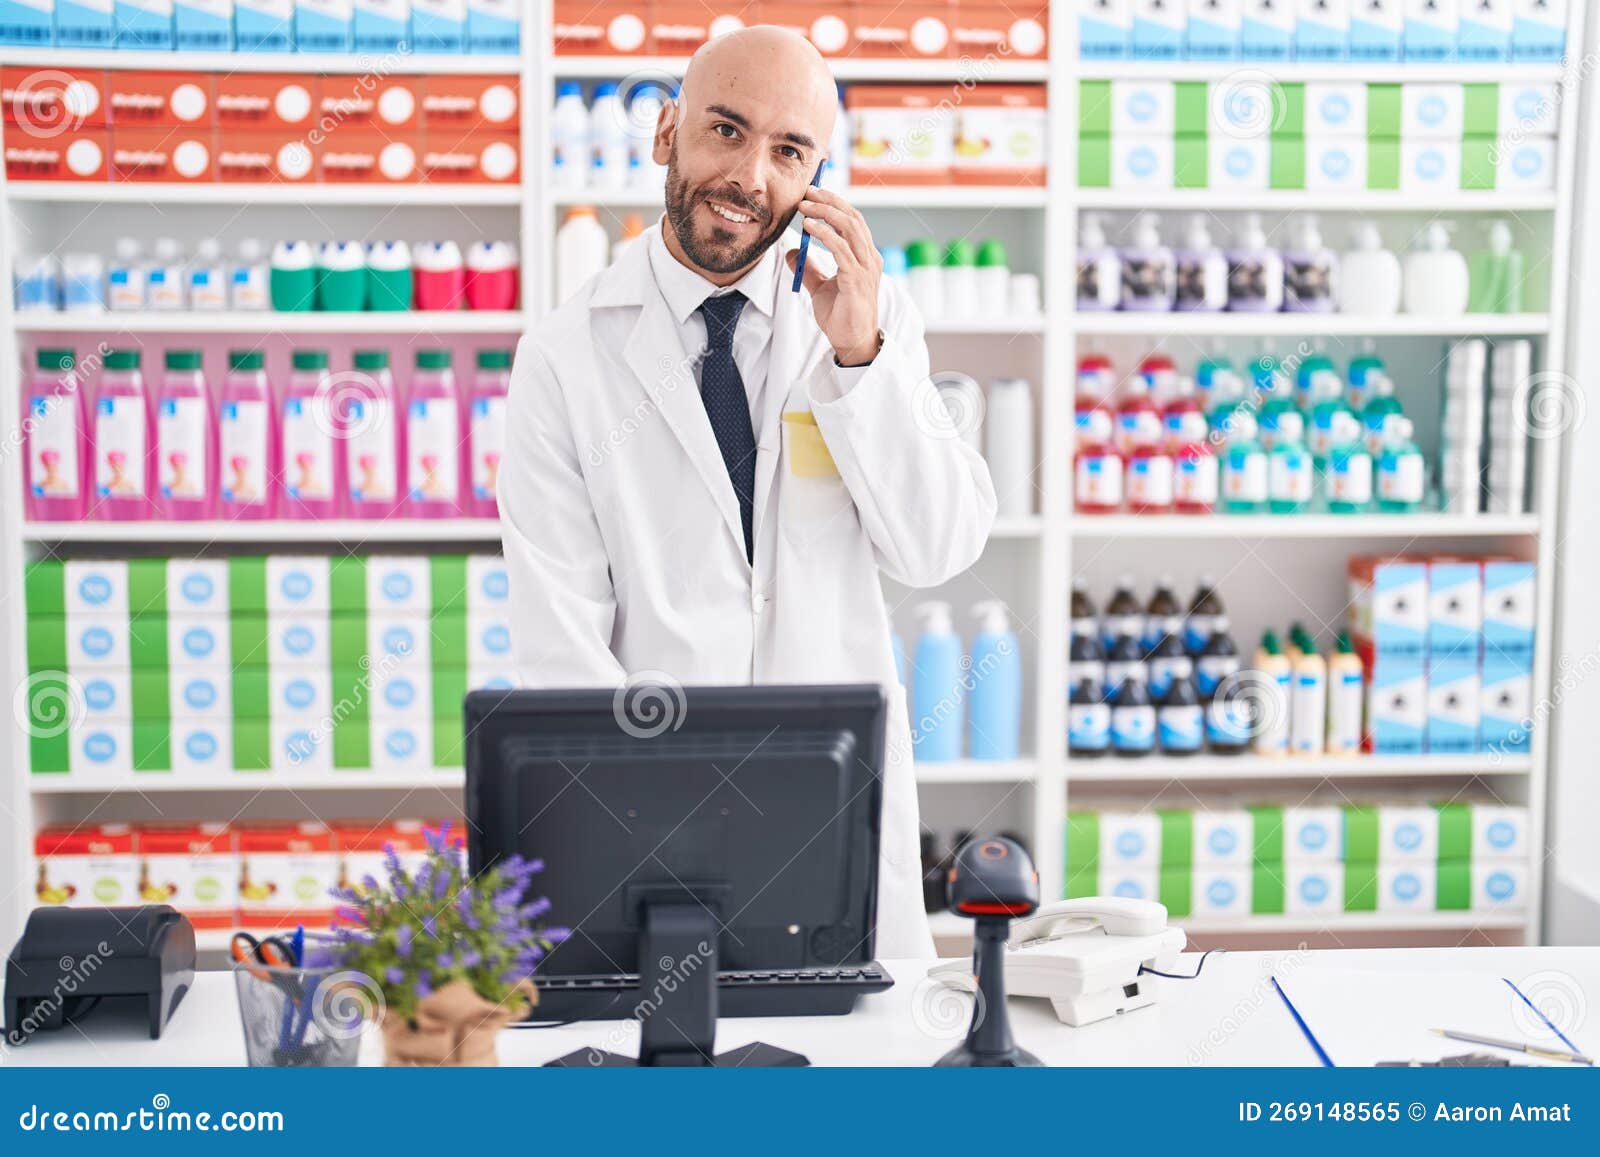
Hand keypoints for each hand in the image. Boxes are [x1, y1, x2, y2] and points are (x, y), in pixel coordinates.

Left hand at [786, 185, 881, 365]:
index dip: (834, 204)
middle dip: (829, 201)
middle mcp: (870, 258)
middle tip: (807, 192)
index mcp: (865, 257)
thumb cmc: (841, 316)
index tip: (812, 194)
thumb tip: (791, 252)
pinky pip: (841, 249)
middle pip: (852, 218)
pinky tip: (808, 227)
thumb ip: (809, 268)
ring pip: (849, 228)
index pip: (853, 221)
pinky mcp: (856, 280)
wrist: (851, 342)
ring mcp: (866, 268)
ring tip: (803, 207)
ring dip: (825, 213)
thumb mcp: (820, 287)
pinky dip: (824, 234)